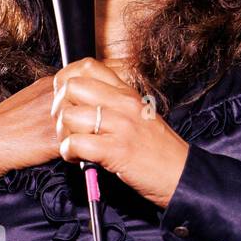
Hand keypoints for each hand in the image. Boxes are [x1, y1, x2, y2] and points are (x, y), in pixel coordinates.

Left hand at [51, 57, 189, 209]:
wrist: (181, 174)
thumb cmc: (156, 150)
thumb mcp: (137, 115)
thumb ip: (112, 103)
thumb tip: (77, 100)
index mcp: (127, 93)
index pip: (87, 66)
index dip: (66, 80)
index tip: (66, 99)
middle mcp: (123, 103)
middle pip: (71, 87)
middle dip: (59, 107)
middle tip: (66, 126)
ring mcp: (120, 125)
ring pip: (69, 115)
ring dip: (62, 134)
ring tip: (73, 145)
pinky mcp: (116, 150)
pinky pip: (75, 143)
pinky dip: (68, 152)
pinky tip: (77, 158)